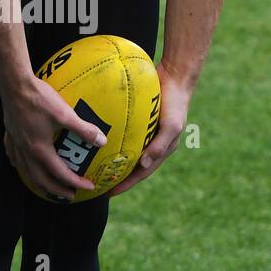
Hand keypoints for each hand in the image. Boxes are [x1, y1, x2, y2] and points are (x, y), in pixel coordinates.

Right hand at [2, 77, 107, 201]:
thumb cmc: (40, 98)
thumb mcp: (65, 113)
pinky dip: (20, 166)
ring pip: (25, 171)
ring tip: (46, 187)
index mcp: (40, 149)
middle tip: (69, 196)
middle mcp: (26, 150)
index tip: (88, 187)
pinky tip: (21, 165)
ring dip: (37, 182)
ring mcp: (15, 143)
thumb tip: (102, 141)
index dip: (75, 182)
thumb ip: (84, 129)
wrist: (15, 84)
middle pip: (40, 179)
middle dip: (56, 190)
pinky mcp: (10, 133)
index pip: (59, 173)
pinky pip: (13, 156)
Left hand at [108, 62, 190, 197]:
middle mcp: (153, 144)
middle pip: (132, 165)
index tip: (110, 193)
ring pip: (127, 150)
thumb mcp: (171, 126)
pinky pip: (124, 132)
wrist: (176, 76)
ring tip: (94, 165)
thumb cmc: (176, 102)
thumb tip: (143, 165)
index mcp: (162, 150)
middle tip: (98, 183)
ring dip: (113, 158)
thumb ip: (159, 146)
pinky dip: (113, 138)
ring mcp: (146, 132)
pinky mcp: (140, 120)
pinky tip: (97, 137)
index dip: (126, 184)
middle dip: (117, 176)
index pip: (141, 173)